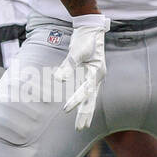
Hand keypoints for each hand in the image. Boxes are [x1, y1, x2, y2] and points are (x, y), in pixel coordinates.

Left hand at [55, 14, 109, 130]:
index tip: (65, 109)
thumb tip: (58, 80)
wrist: (90, 27)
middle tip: (79, 129)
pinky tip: (80, 108)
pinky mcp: (90, 75)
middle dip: (86, 115)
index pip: (86, 91)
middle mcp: (98, 76)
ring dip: (86, 111)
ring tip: (82, 126)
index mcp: (97, 72)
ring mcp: (95, 76)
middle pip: (92, 99)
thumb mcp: (76, 51)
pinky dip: (83, 101)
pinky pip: (87, 92)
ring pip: (91, 98)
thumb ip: (68, 66)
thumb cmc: (84, 38)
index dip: (76, 100)